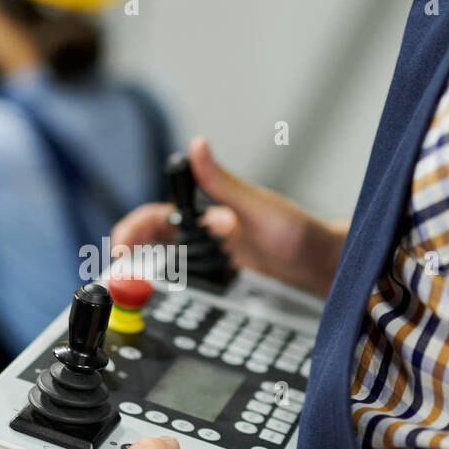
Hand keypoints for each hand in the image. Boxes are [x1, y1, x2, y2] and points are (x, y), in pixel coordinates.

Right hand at [112, 137, 347, 295]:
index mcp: (209, 214)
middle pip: (154, 245)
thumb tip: (198, 146)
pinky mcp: (225, 284)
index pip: (157, 218)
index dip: (133, 232)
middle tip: (121, 278)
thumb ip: (224, 182)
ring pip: (166, 267)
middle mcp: (207, 237)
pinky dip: (170, 292)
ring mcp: (214, 262)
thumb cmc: (302, 234)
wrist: (328, 269)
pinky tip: (165, 302)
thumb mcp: (259, 209)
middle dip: (130, 258)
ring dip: (146, 277)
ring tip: (134, 292)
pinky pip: (188, 287)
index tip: (122, 249)